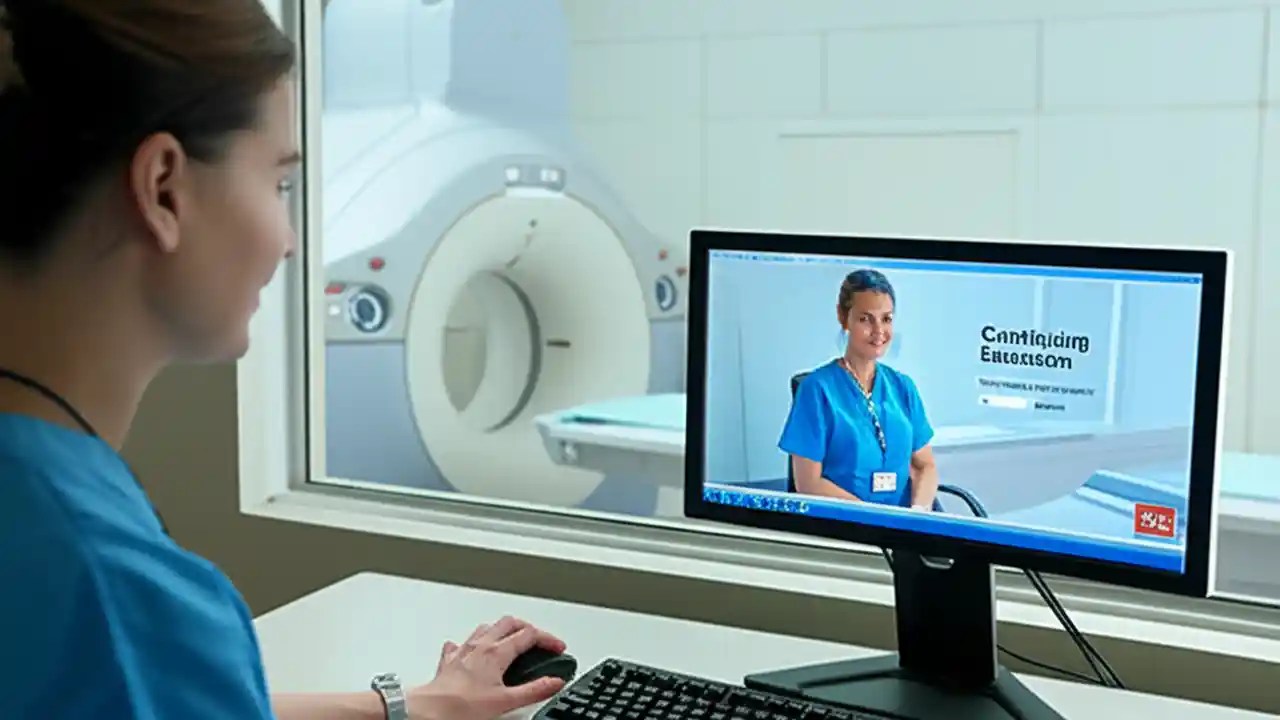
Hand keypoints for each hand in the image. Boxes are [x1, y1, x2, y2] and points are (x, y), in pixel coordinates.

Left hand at [406, 616, 568, 719]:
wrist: (429, 710)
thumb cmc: (461, 706)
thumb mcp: (506, 701)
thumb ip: (534, 690)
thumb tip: (554, 682)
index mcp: (497, 652)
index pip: (530, 635)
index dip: (548, 638)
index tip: (558, 648)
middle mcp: (480, 645)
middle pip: (509, 622)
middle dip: (527, 627)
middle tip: (538, 639)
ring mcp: (463, 651)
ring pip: (486, 628)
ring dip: (501, 630)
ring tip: (510, 638)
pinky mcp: (449, 661)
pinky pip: (460, 643)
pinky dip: (471, 643)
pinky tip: (471, 649)